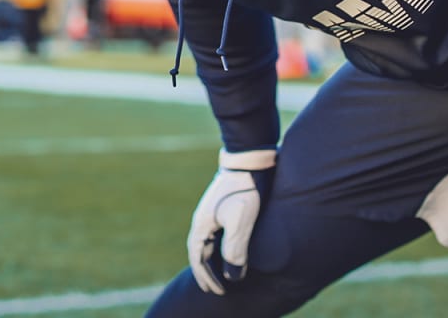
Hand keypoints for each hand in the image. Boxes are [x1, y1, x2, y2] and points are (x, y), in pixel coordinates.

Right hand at [187, 148, 275, 293]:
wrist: (249, 156)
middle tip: (215, 288)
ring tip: (221, 272)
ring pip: (208, 241)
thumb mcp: (241, 222)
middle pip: (199, 251)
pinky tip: (232, 248)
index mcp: (202, 224)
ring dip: (212, 259)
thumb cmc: (245, 188)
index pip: (197, 258)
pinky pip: (217, 232)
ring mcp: (212, 210)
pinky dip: (220, 246)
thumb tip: (232, 275)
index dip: (206, 277)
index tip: (218, 292)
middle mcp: (203, 218)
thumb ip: (235, 250)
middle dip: (206, 271)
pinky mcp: (223, 204)